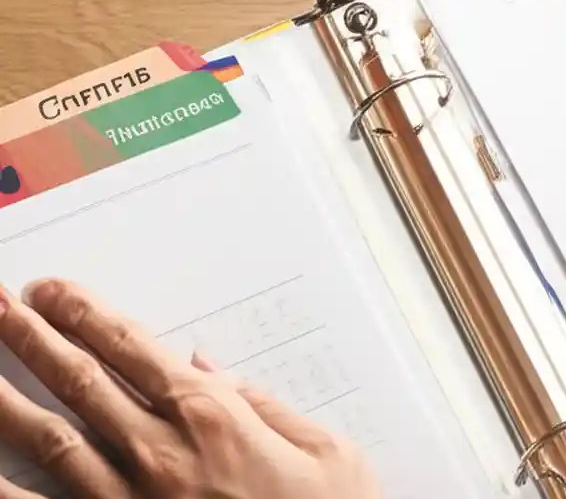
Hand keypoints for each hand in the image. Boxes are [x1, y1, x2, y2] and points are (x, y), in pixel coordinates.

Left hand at [0, 279, 379, 498]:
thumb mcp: (328, 452)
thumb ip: (266, 405)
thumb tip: (210, 369)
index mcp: (217, 419)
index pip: (134, 351)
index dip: (87, 315)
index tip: (53, 292)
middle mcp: (164, 455)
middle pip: (82, 383)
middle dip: (35, 338)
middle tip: (1, 304)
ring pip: (50, 439)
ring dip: (7, 396)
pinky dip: (8, 489)